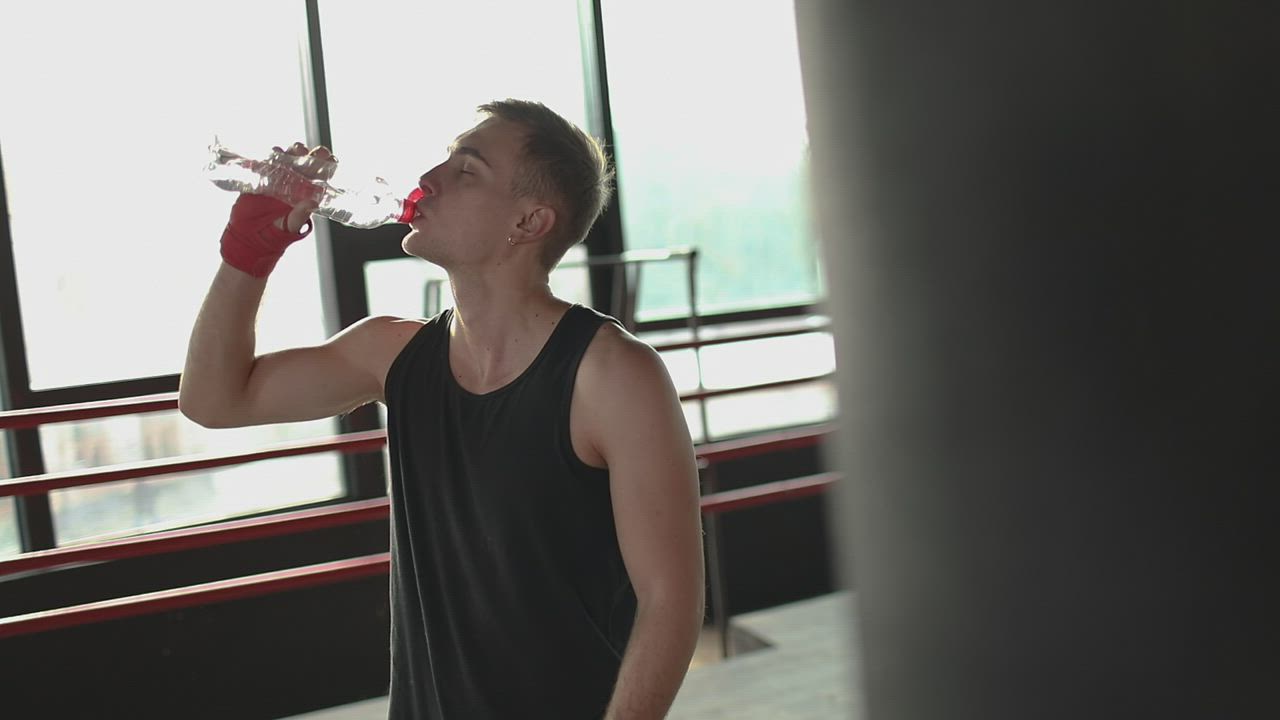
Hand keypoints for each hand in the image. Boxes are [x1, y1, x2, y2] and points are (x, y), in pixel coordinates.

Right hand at [219, 142, 336, 276]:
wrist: (251, 234)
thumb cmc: (276, 232)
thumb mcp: (290, 225)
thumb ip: (300, 215)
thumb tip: (311, 203)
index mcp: (307, 193)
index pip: (321, 176)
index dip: (327, 166)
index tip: (331, 159)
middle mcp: (296, 182)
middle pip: (307, 163)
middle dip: (311, 155)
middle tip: (313, 152)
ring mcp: (280, 177)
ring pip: (289, 159)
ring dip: (293, 152)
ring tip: (296, 150)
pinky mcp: (263, 176)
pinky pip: (268, 162)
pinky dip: (271, 156)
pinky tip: (275, 153)